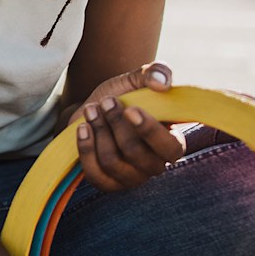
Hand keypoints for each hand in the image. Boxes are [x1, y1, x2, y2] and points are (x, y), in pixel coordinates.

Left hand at [71, 62, 184, 191]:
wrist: (92, 109)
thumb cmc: (121, 96)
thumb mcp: (136, 79)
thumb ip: (155, 72)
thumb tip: (162, 82)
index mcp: (171, 143)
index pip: (170, 149)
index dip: (150, 131)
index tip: (130, 108)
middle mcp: (154, 165)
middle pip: (136, 154)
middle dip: (116, 125)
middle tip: (106, 102)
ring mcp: (131, 178)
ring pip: (112, 162)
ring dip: (99, 131)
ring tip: (92, 110)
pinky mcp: (108, 183)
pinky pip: (94, 174)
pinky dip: (85, 148)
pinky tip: (82, 128)